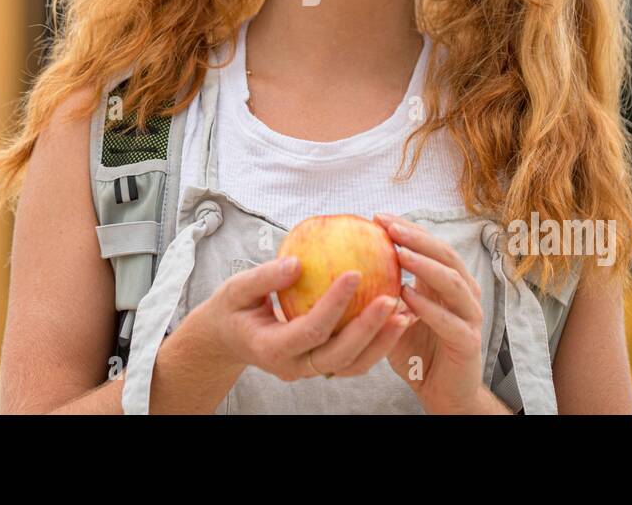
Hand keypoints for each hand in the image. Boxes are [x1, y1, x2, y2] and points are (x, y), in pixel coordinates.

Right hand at [199, 256, 415, 381]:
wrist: (227, 339)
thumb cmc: (232, 309)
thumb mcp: (236, 289)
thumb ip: (264, 277)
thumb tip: (298, 261)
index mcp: (271, 349)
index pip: (310, 330)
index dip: (334, 304)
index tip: (354, 272)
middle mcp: (294, 367)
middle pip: (339, 355)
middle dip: (368, 329)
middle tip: (391, 299)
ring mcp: (309, 369)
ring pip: (353, 365)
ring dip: (381, 341)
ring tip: (404, 312)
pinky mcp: (322, 364)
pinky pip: (354, 358)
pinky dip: (377, 340)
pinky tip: (396, 315)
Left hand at [375, 212, 498, 414]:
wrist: (442, 391)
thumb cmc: (414, 349)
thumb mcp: (395, 314)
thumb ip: (383, 290)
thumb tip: (346, 261)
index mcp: (448, 282)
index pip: (431, 246)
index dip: (408, 229)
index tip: (378, 217)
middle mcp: (464, 294)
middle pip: (446, 256)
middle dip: (418, 238)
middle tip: (389, 228)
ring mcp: (470, 317)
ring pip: (453, 283)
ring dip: (425, 266)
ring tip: (399, 254)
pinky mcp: (468, 342)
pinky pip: (449, 322)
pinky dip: (429, 307)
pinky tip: (407, 296)